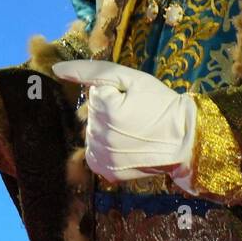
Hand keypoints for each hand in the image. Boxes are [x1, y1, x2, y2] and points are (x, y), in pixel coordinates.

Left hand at [51, 59, 196, 183]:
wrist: (185, 139)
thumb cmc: (161, 104)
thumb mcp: (133, 79)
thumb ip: (93, 71)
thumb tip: (57, 68)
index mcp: (106, 108)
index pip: (95, 92)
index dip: (116, 93)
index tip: (136, 100)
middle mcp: (100, 134)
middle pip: (92, 113)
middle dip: (110, 111)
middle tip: (137, 115)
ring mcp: (103, 156)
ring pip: (92, 132)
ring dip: (107, 129)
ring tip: (134, 132)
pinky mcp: (107, 172)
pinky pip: (93, 153)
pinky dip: (105, 148)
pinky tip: (125, 145)